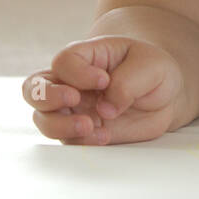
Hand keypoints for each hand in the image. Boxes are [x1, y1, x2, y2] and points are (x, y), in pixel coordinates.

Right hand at [22, 34, 186, 144]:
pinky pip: (68, 140)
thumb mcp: (151, 66)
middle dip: (48, 96)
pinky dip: (81, 141)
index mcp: (85, 56)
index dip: (77, 72)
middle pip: (34, 88)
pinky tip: (105, 137)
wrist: (164, 96)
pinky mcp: (81, 132)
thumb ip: (128, 82)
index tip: (104, 80)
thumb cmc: (152, 70)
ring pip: (43, 118)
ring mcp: (72, 109)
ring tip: (89, 125)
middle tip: (74, 99)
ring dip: (59, 125)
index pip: (64, 61)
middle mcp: (70, 82)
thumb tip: (105, 110)